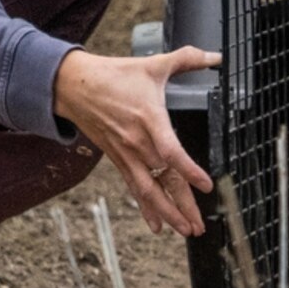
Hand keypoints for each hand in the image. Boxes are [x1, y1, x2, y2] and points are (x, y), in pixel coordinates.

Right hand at [53, 45, 217, 236]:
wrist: (73, 85)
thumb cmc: (114, 74)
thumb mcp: (153, 64)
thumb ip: (187, 58)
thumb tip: (215, 56)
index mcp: (149, 118)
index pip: (171, 151)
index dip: (188, 170)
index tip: (206, 185)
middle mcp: (137, 142)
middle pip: (162, 179)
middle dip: (182, 205)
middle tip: (199, 226)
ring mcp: (125, 153)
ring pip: (147, 190)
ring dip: (166, 213)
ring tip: (185, 231)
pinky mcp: (117, 158)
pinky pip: (133, 187)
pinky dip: (146, 207)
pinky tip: (157, 225)